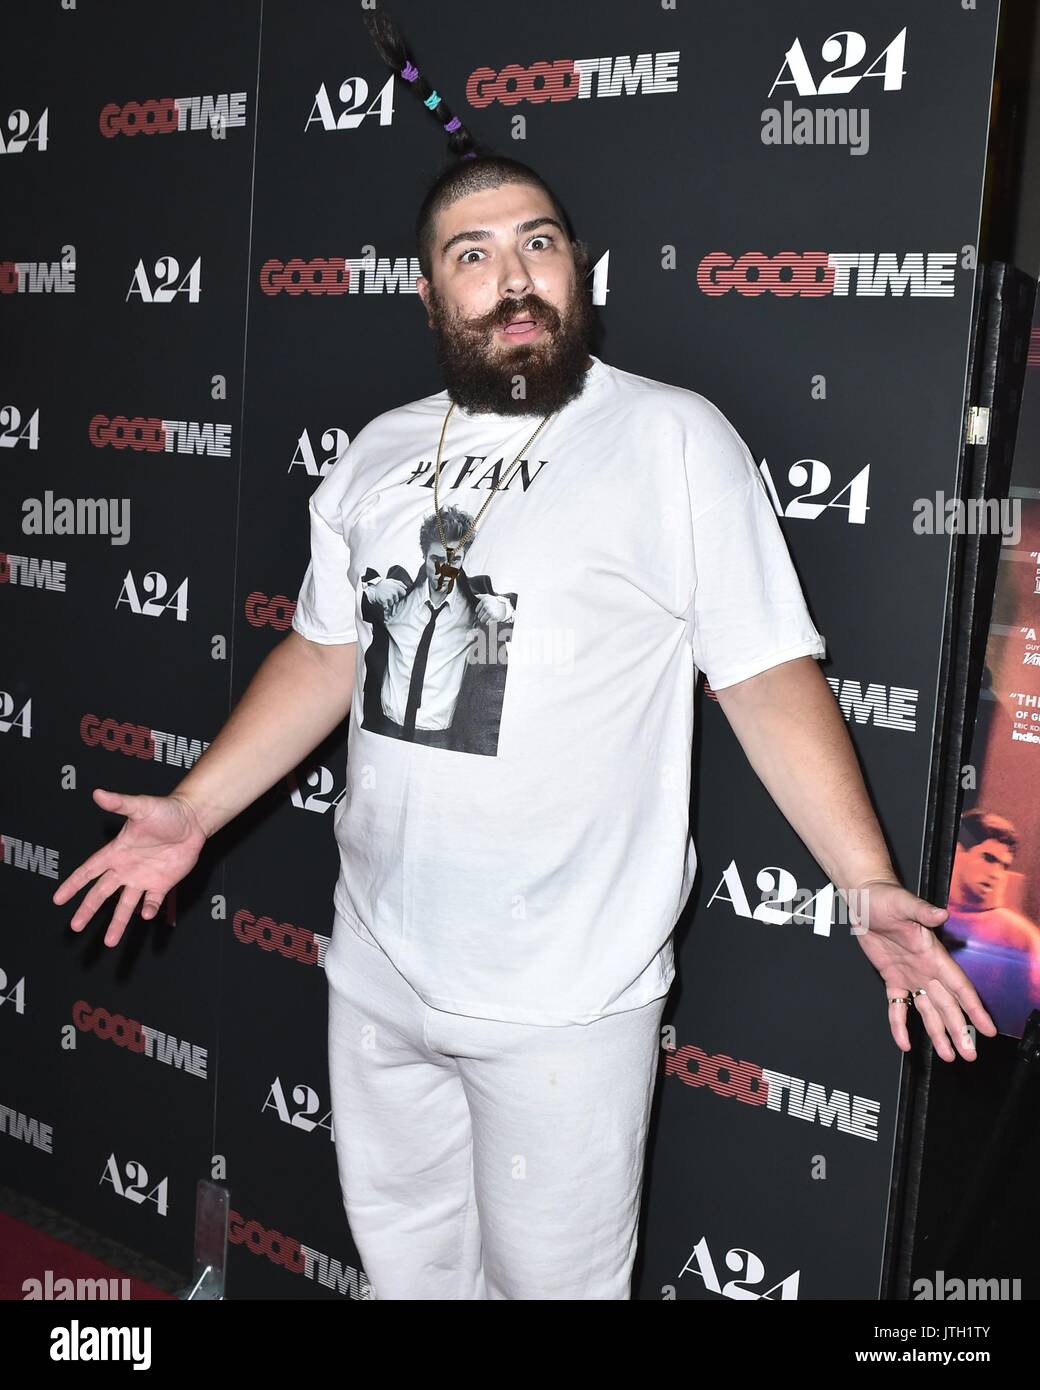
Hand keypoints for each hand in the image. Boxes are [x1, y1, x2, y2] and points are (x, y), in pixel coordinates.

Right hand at [52, 789, 207, 947]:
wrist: (193, 820)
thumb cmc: (166, 810)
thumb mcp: (141, 806)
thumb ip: (120, 803)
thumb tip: (98, 793)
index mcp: (116, 852)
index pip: (88, 871)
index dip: (73, 884)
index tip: (58, 899)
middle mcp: (126, 868)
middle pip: (101, 893)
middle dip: (87, 910)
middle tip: (75, 927)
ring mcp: (143, 878)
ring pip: (125, 905)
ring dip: (117, 923)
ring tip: (108, 942)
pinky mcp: (162, 883)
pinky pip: (152, 902)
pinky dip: (148, 910)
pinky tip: (145, 916)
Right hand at [368, 578, 407, 612]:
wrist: (374, 585)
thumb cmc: (383, 583)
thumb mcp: (392, 580)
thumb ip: (400, 583)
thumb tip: (406, 588)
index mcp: (397, 587)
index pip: (404, 593)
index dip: (400, 593)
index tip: (397, 593)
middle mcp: (394, 592)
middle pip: (397, 599)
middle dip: (393, 598)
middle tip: (388, 593)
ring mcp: (389, 597)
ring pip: (392, 603)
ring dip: (388, 601)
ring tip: (384, 596)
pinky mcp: (384, 601)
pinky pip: (386, 607)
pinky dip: (384, 606)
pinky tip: (382, 601)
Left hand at [475, 593, 511, 623]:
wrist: (505, 606)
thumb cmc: (496, 602)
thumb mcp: (488, 597)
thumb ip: (481, 596)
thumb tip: (475, 595)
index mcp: (484, 601)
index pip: (477, 610)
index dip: (479, 611)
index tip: (483, 611)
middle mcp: (486, 606)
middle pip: (479, 616)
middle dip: (482, 616)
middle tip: (487, 615)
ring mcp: (490, 612)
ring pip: (482, 620)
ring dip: (485, 620)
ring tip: (489, 618)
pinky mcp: (494, 617)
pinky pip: (487, 623)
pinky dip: (489, 623)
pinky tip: (492, 620)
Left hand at [849, 877, 998, 1060]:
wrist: (865, 900)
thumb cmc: (887, 898)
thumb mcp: (904, 904)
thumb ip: (922, 912)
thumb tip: (940, 913)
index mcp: (933, 954)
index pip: (959, 987)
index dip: (973, 1008)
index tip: (986, 1028)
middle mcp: (926, 970)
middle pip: (947, 1006)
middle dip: (959, 1030)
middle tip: (969, 1053)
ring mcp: (910, 976)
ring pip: (928, 1011)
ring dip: (938, 1034)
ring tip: (949, 1055)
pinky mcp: (891, 978)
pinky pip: (898, 1007)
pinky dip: (900, 1025)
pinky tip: (904, 1043)